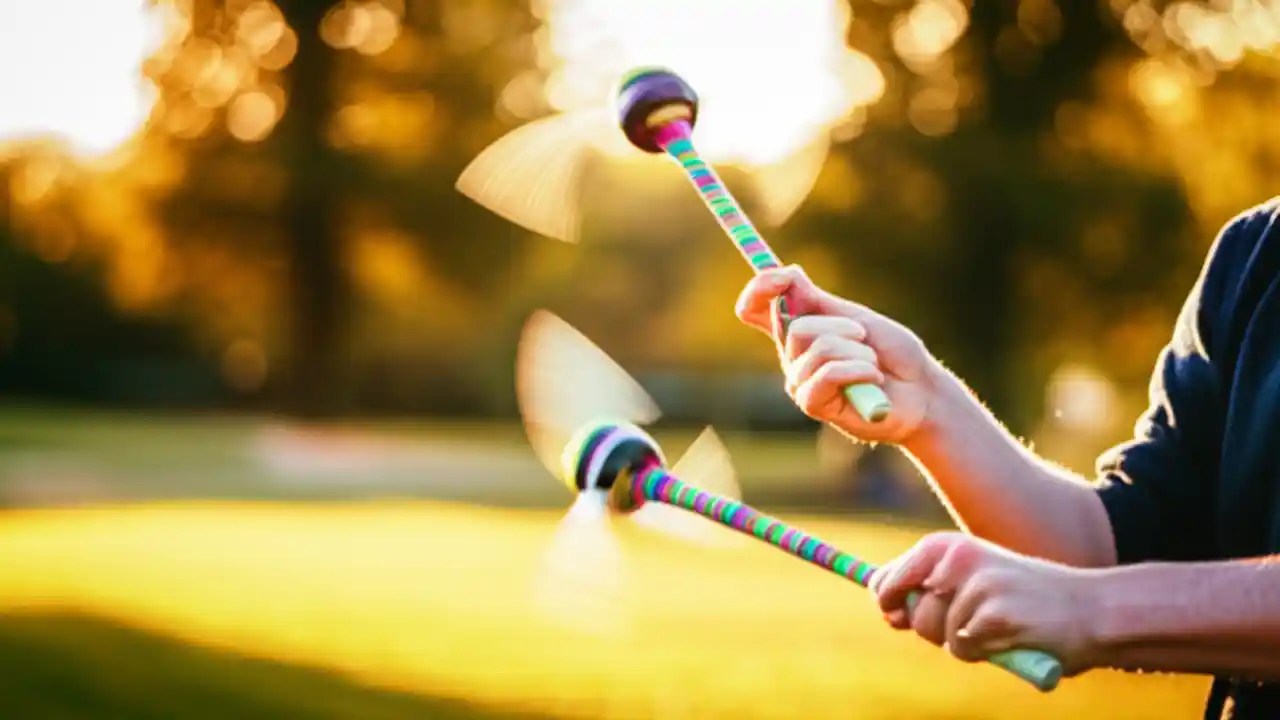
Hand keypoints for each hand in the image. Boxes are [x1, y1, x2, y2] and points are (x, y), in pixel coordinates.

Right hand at [735, 265, 936, 444]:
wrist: (921, 390)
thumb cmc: (890, 353)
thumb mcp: (854, 316)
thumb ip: (815, 299)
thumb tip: (785, 275)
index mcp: (798, 331)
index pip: (755, 309)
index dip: (759, 289)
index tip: (783, 277)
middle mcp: (792, 357)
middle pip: (793, 326)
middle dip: (839, 326)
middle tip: (863, 337)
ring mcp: (799, 381)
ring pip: (817, 347)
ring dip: (857, 350)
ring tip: (872, 364)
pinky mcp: (812, 404)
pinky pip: (827, 373)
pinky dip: (859, 369)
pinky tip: (873, 379)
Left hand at [870, 532, 1103, 675]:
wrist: (1089, 608)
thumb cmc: (1025, 598)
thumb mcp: (973, 580)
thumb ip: (931, 591)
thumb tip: (889, 611)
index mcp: (946, 546)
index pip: (887, 578)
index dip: (888, 602)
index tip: (895, 615)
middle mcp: (955, 559)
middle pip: (909, 612)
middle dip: (931, 629)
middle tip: (969, 624)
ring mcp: (974, 586)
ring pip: (937, 634)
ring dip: (962, 642)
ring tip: (997, 626)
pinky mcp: (992, 615)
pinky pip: (963, 648)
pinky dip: (983, 652)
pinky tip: (1010, 636)